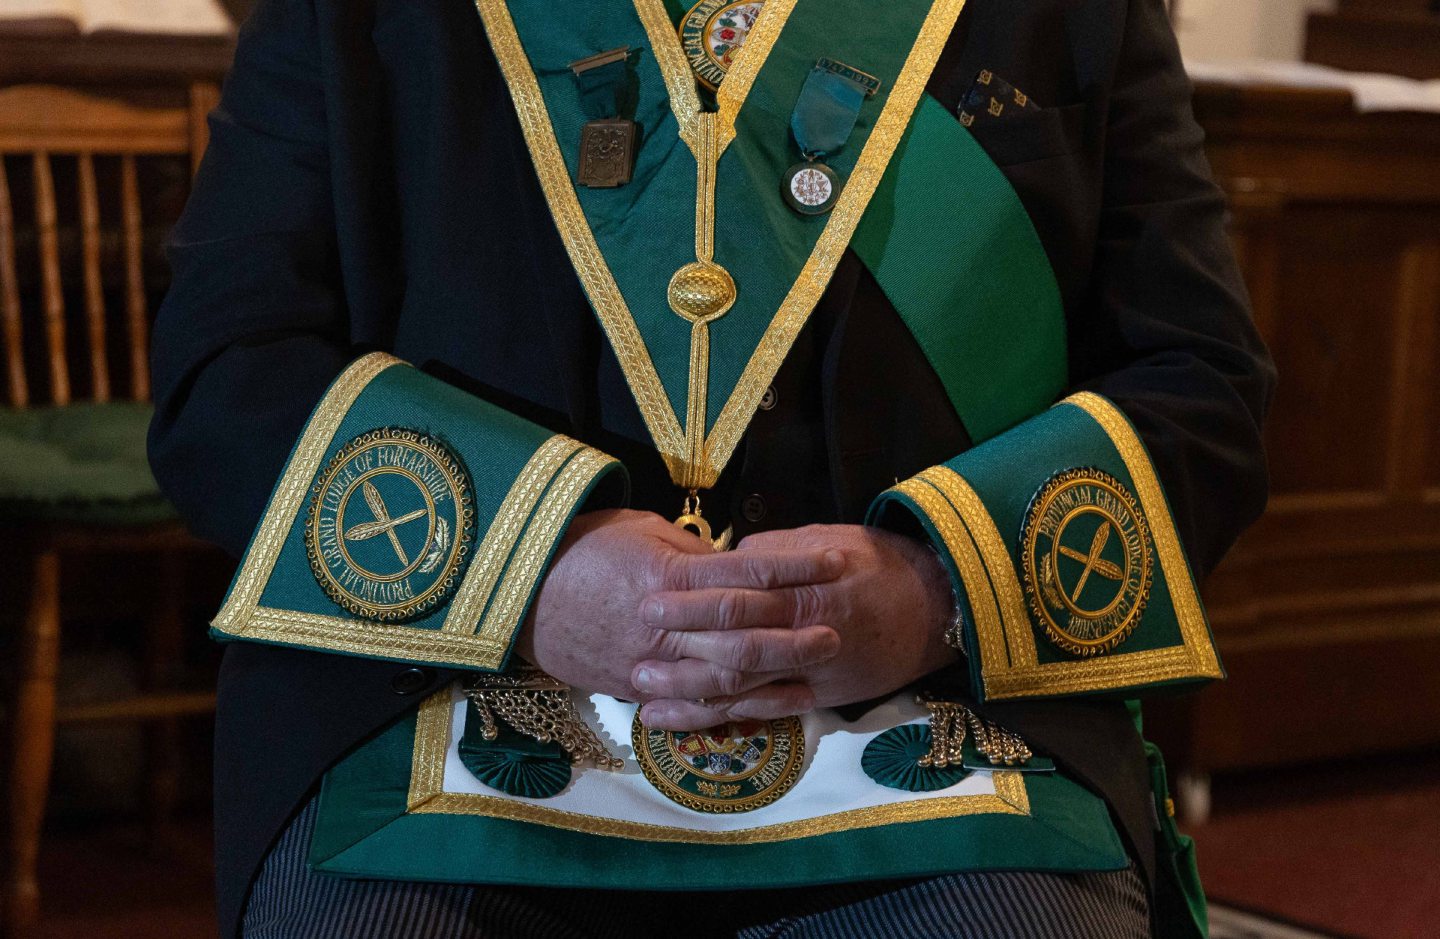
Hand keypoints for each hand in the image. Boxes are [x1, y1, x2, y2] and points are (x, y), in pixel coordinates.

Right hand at [518, 509, 843, 709]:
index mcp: (667, 577)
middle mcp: (664, 625)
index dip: (794, 568)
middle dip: (794, 633)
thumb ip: (691, 552)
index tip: (834, 562)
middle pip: (743, 633)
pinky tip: (774, 707)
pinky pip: (695, 705)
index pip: (745, 573)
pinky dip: (737, 709)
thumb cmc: (579, 549)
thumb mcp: (639, 532)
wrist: (518, 595)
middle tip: (837, 630)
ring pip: (725, 677)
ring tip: (819, 672)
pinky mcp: (638, 689)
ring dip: (776, 676)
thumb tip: (734, 562)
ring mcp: (651, 662)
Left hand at [633, 524, 956, 728]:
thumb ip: (778, 550)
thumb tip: (729, 555)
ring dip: (691, 689)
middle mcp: (810, 634)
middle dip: (682, 645)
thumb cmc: (881, 565)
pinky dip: (721, 716)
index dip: (694, 599)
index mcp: (810, 587)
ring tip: (643, 687)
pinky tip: (683, 718)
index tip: (652, 595)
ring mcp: (814, 672)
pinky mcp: (819, 698)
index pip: (742, 594)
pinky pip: (764, 711)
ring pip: (745, 686)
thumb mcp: (832, 538)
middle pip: (736, 644)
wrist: (939, 609)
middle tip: (636, 644)